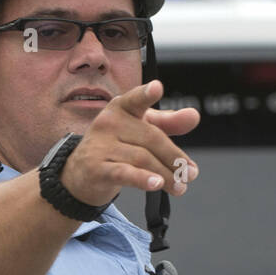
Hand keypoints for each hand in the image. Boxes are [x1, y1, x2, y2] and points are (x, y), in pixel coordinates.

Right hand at [60, 79, 200, 203]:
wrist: (81, 173)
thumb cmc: (117, 147)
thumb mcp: (141, 130)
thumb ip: (168, 122)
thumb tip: (194, 115)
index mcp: (122, 107)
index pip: (136, 99)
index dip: (146, 94)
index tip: (157, 88)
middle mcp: (109, 122)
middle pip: (151, 138)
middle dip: (175, 158)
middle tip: (191, 173)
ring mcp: (100, 145)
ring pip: (143, 159)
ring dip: (166, 175)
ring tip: (180, 187)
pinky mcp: (96, 168)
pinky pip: (125, 173)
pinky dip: (143, 179)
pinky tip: (157, 184)